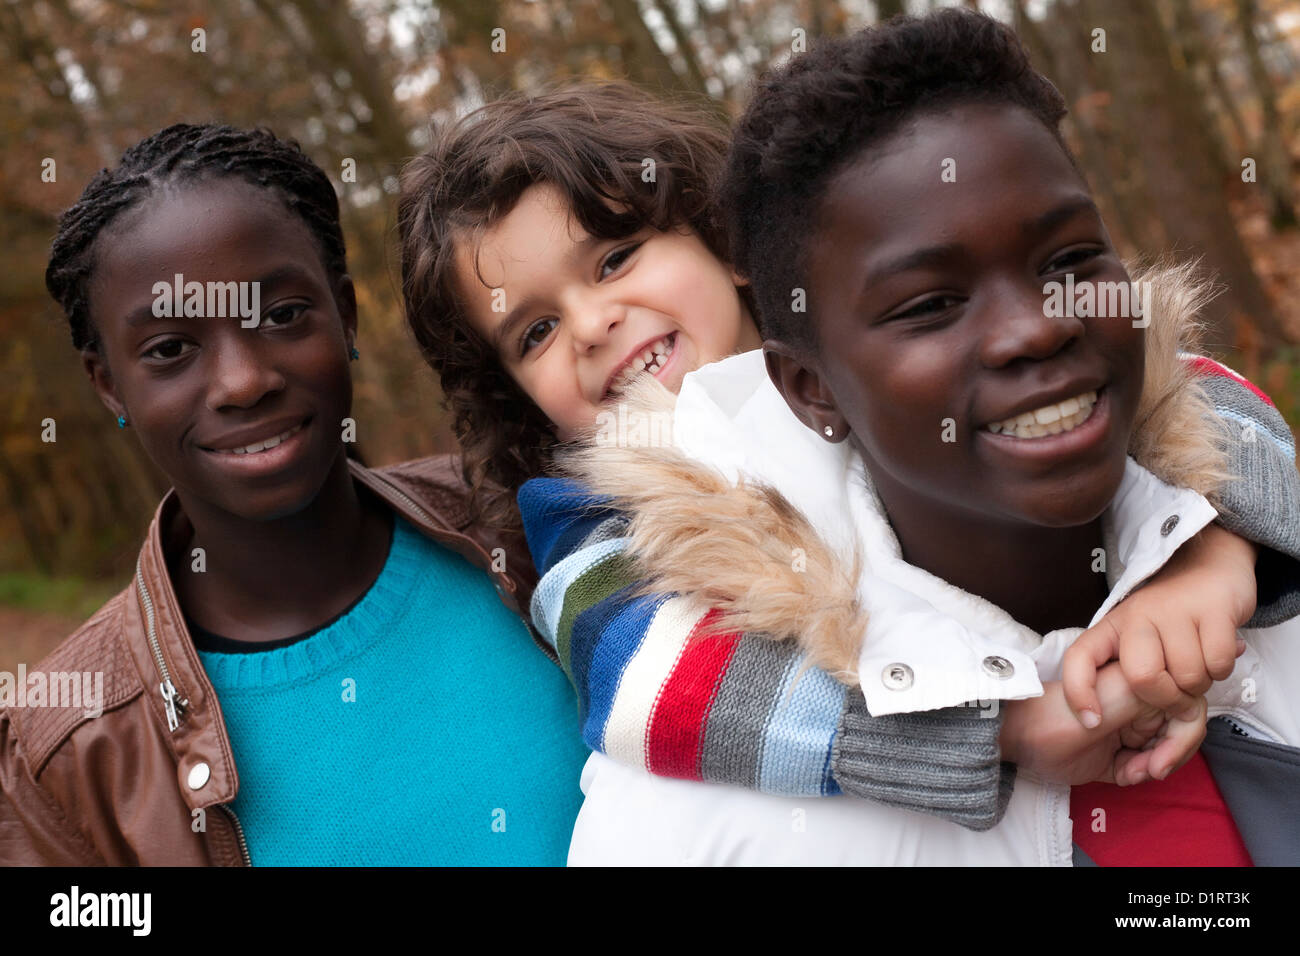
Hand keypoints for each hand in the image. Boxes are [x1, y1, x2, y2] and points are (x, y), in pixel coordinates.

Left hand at [1001, 661, 1206, 785]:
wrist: (1017, 739)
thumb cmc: (1056, 713)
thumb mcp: (1109, 698)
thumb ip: (1149, 695)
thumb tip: (1189, 699)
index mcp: (1137, 683)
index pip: (1186, 706)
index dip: (1183, 735)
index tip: (1163, 753)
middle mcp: (1136, 704)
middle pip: (1177, 734)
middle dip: (1169, 754)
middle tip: (1148, 770)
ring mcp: (1126, 729)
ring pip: (1162, 753)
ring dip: (1153, 766)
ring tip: (1131, 773)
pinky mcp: (1114, 753)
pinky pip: (1142, 767)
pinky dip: (1138, 774)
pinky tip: (1122, 776)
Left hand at [1062, 524, 1255, 729]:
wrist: (1208, 565)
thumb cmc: (1170, 618)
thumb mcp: (1138, 642)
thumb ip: (1129, 676)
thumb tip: (1107, 721)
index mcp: (1112, 626)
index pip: (1079, 657)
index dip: (1079, 691)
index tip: (1092, 721)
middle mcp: (1137, 615)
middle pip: (1142, 677)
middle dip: (1167, 699)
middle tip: (1179, 694)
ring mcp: (1175, 609)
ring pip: (1187, 676)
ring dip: (1199, 684)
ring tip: (1198, 663)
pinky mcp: (1213, 609)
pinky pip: (1218, 663)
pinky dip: (1221, 670)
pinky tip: (1216, 651)